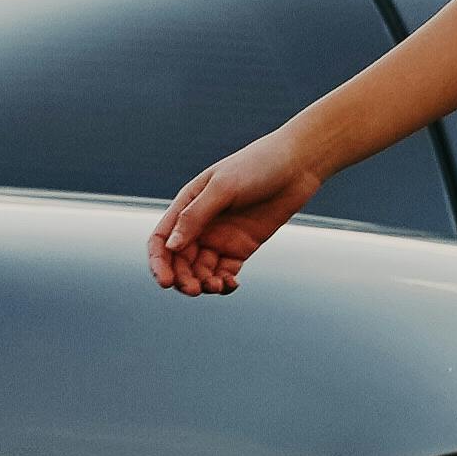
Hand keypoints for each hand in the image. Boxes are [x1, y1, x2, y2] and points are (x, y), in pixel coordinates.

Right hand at [151, 125, 324, 291]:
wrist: (297, 165)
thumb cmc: (258, 166)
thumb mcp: (223, 188)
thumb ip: (195, 216)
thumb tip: (171, 246)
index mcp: (188, 205)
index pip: (162, 239)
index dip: (158, 263)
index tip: (166, 282)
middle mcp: (201, 224)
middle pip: (180, 261)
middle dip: (183, 278)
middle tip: (195, 290)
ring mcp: (221, 237)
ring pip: (201, 270)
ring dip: (204, 283)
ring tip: (217, 286)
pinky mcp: (242, 248)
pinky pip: (225, 272)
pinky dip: (224, 283)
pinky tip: (231, 284)